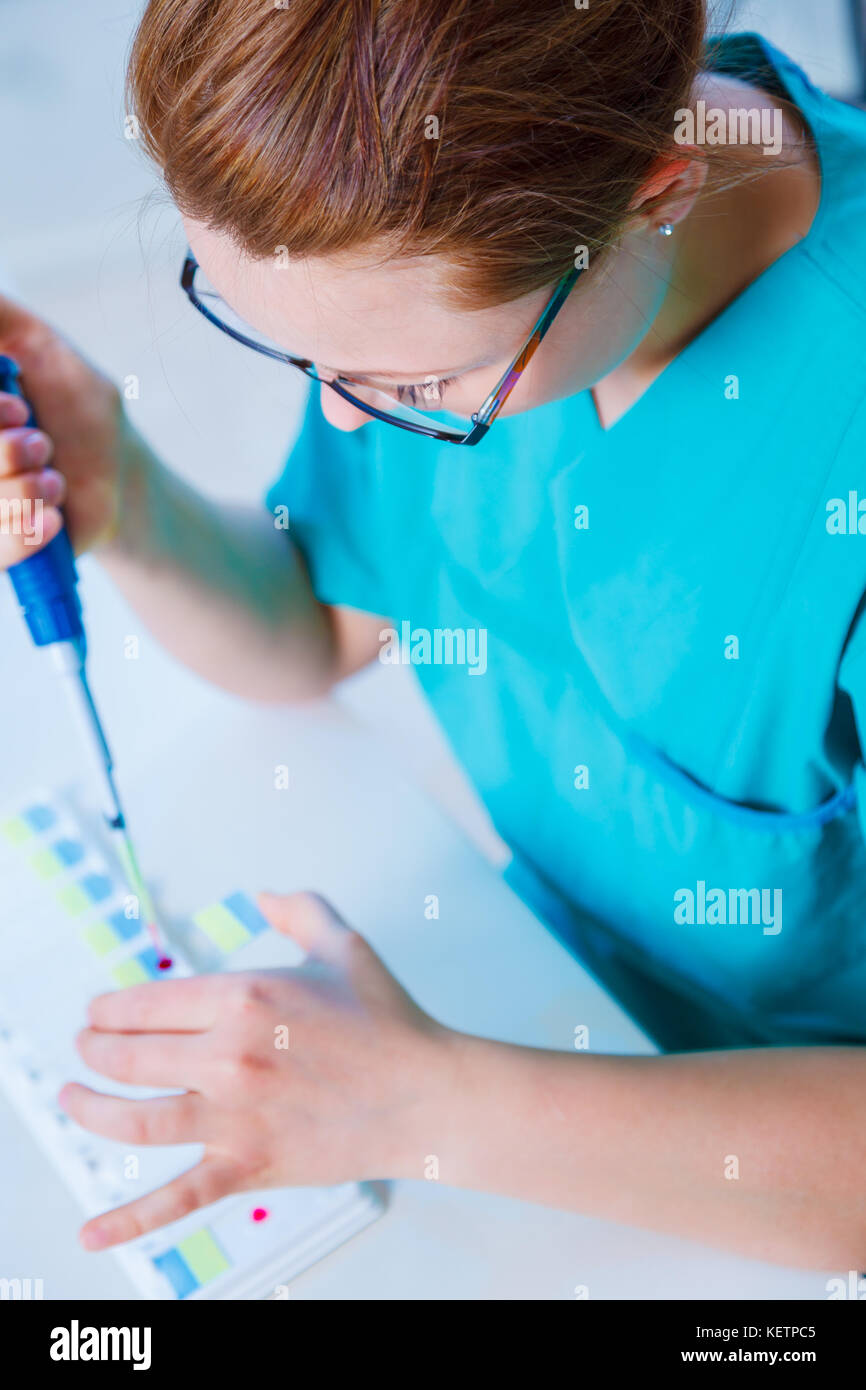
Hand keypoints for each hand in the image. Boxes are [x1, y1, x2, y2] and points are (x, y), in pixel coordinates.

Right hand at [0, 295, 136, 567]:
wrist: (120, 478)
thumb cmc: (80, 412)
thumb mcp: (42, 349)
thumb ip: (1, 316)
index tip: (18, 409)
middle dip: (6, 452)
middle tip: (40, 443)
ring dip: (26, 489)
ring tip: (56, 480)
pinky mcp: (1, 550)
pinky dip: (30, 531)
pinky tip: (53, 518)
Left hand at [60, 892, 454, 1249]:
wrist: (428, 1094)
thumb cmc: (389, 1021)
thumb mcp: (344, 946)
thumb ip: (299, 910)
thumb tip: (264, 895)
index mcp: (244, 996)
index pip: (145, 1002)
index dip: (110, 1007)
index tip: (100, 1011)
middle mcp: (229, 1057)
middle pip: (129, 1057)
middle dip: (93, 1050)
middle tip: (84, 1047)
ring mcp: (236, 1118)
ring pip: (135, 1118)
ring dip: (90, 1109)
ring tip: (73, 1098)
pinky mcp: (250, 1166)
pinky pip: (177, 1198)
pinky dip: (129, 1218)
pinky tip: (92, 1227)